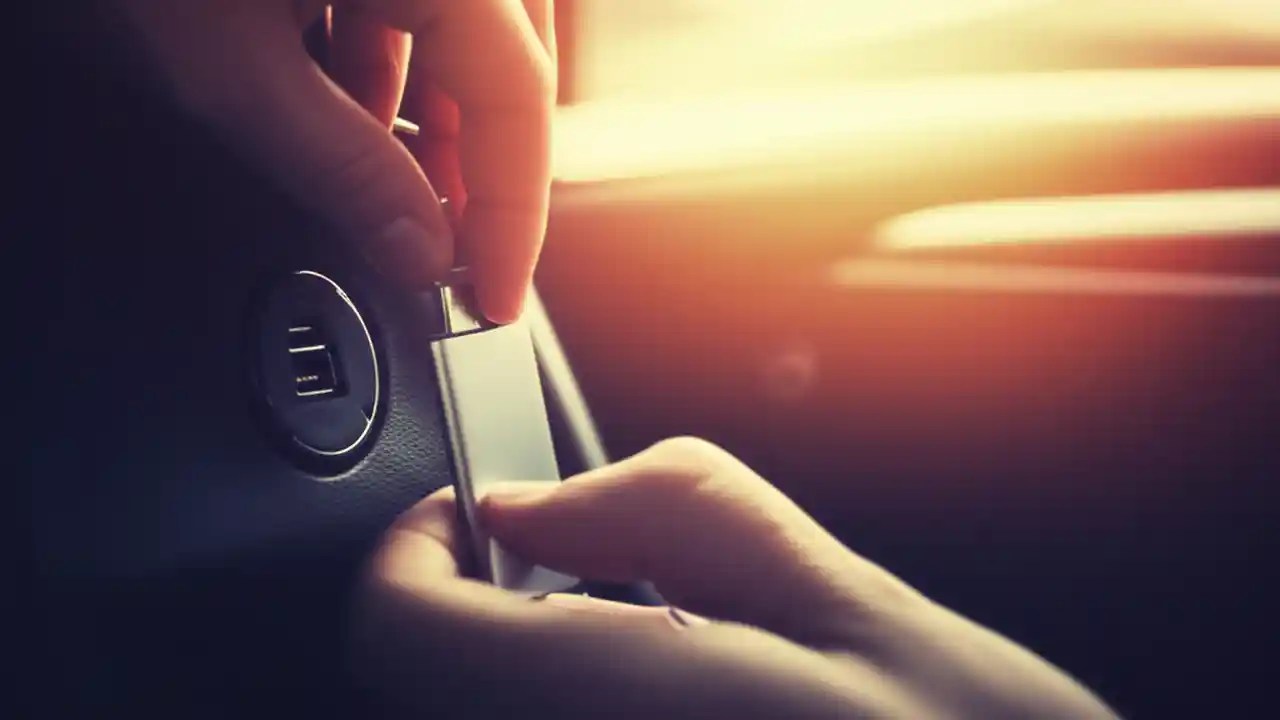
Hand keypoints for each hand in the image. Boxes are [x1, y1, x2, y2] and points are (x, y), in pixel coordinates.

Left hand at [114, 0, 555, 322]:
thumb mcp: (231, 73)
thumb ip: (343, 171)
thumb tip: (419, 250)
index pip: (519, 102)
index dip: (515, 215)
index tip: (494, 293)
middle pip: (508, 65)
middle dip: (480, 165)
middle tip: (450, 246)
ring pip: (469, 30)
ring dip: (438, 114)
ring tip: (391, 181)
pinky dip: (395, 56)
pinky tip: (349, 98)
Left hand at [351, 438, 1118, 718]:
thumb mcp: (818, 584)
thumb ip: (656, 508)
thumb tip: (533, 501)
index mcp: (617, 705)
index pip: (401, 629)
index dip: (416, 551)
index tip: (471, 519)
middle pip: (432, 683)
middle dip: (478, 609)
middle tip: (563, 575)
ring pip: (480, 713)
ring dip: (517, 661)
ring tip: (634, 647)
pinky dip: (554, 700)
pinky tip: (645, 694)